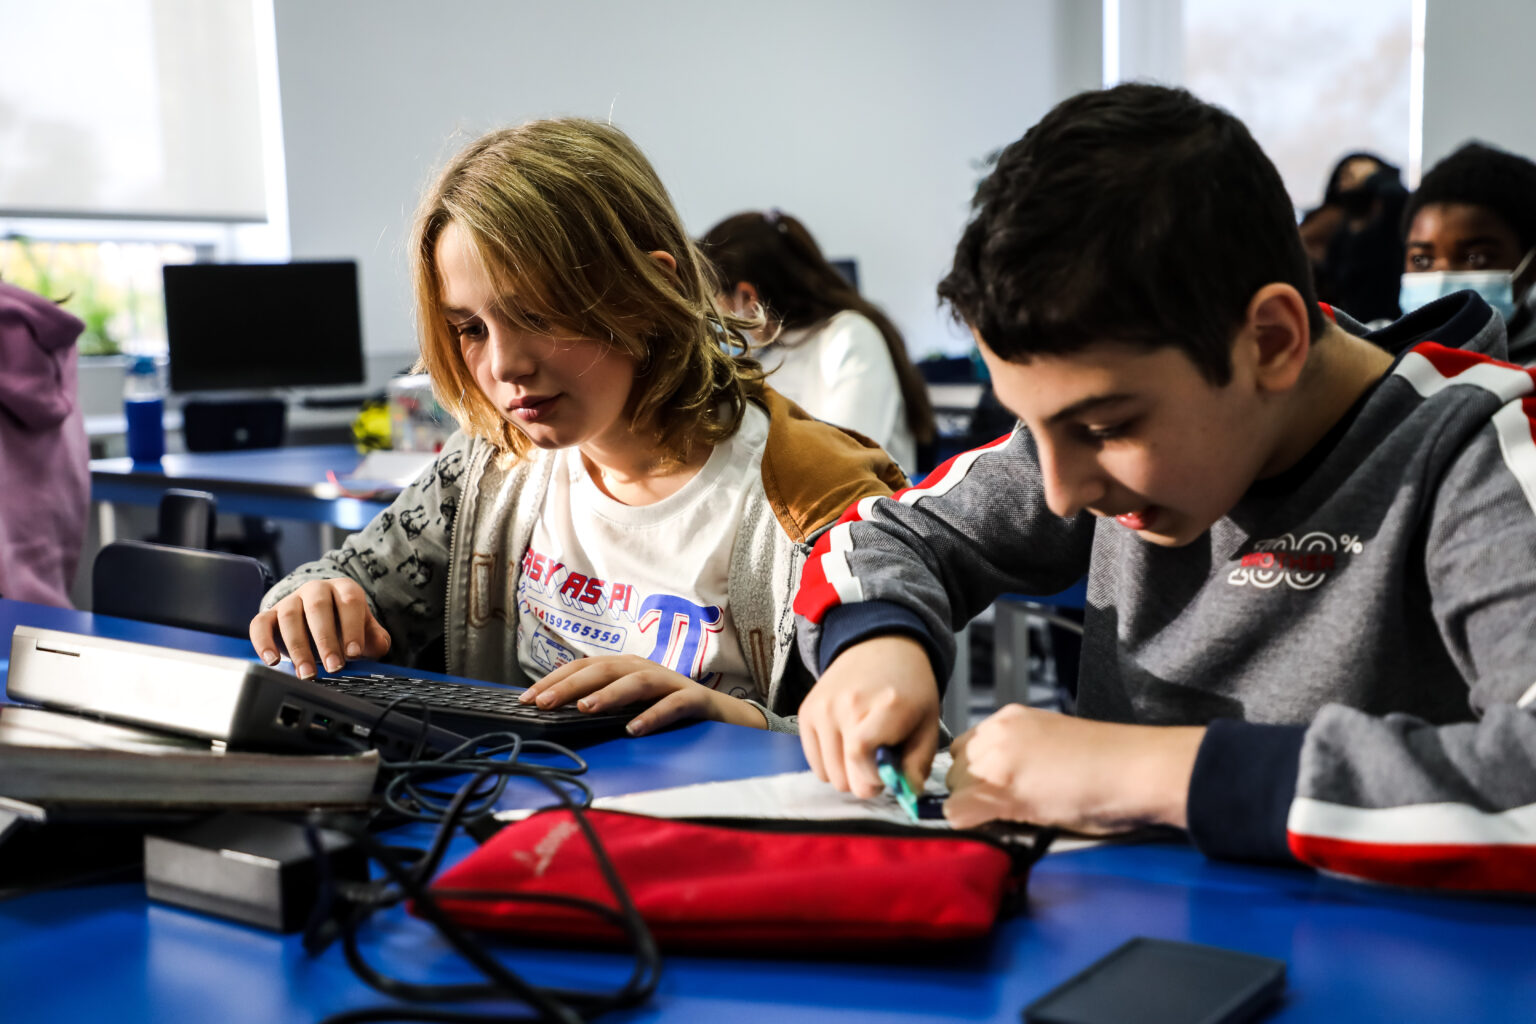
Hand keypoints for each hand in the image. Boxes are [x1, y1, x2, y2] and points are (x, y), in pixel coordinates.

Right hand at [249, 578, 391, 678]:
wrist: (318, 620)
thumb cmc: (344, 626)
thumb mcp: (364, 631)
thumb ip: (374, 638)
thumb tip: (377, 646)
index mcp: (344, 589)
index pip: (349, 602)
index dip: (352, 627)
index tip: (354, 654)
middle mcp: (316, 590)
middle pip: (318, 608)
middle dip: (326, 640)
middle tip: (333, 667)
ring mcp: (290, 600)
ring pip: (290, 617)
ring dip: (298, 647)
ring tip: (307, 673)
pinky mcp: (269, 614)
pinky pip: (260, 624)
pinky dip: (263, 642)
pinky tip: (272, 661)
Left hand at [519, 655, 767, 735]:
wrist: (726, 718)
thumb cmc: (670, 712)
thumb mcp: (631, 706)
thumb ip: (602, 706)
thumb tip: (556, 716)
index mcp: (626, 668)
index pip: (583, 667)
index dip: (554, 680)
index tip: (526, 700)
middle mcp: (645, 668)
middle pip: (603, 669)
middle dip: (570, 685)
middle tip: (543, 703)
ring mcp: (671, 682)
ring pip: (636, 681)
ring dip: (608, 694)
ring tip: (584, 709)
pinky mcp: (694, 699)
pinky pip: (672, 705)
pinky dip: (652, 715)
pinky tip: (633, 729)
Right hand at [798, 635, 940, 798]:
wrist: (880, 646)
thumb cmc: (910, 689)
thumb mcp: (928, 723)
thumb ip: (918, 763)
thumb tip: (906, 795)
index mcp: (885, 705)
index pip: (861, 757)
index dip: (874, 778)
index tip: (887, 774)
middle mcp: (847, 705)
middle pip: (844, 776)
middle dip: (865, 779)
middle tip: (880, 759)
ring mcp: (822, 708)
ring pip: (828, 776)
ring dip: (848, 773)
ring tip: (864, 749)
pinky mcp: (806, 712)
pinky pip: (814, 764)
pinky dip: (831, 764)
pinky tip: (847, 743)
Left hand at [944, 704, 1204, 833]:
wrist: (1136, 768)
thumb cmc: (1110, 763)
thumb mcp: (1053, 744)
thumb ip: (1019, 755)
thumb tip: (1002, 783)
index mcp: (1010, 718)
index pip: (966, 746)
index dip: (977, 773)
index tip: (997, 789)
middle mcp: (996, 732)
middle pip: (954, 766)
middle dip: (972, 788)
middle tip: (1007, 806)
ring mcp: (996, 759)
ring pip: (954, 787)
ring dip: (974, 805)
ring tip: (1012, 816)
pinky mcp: (1000, 790)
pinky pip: (957, 810)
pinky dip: (969, 823)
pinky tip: (998, 826)